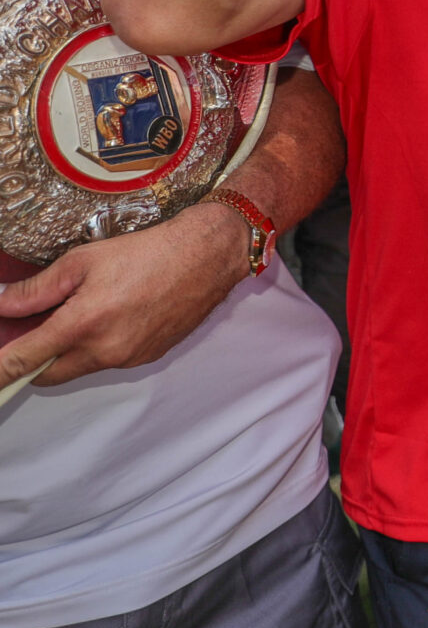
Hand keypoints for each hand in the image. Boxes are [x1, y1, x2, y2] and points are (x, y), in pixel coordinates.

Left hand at [0, 202, 250, 387]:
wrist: (206, 256)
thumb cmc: (149, 253)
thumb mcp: (82, 260)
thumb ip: (37, 289)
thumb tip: (3, 303)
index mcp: (83, 323)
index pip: (25, 360)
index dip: (0, 371)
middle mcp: (105, 350)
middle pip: (49, 374)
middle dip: (36, 360)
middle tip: (37, 330)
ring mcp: (128, 358)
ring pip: (80, 367)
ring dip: (71, 351)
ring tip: (88, 312)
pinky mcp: (146, 358)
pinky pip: (109, 361)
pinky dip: (100, 347)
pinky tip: (115, 315)